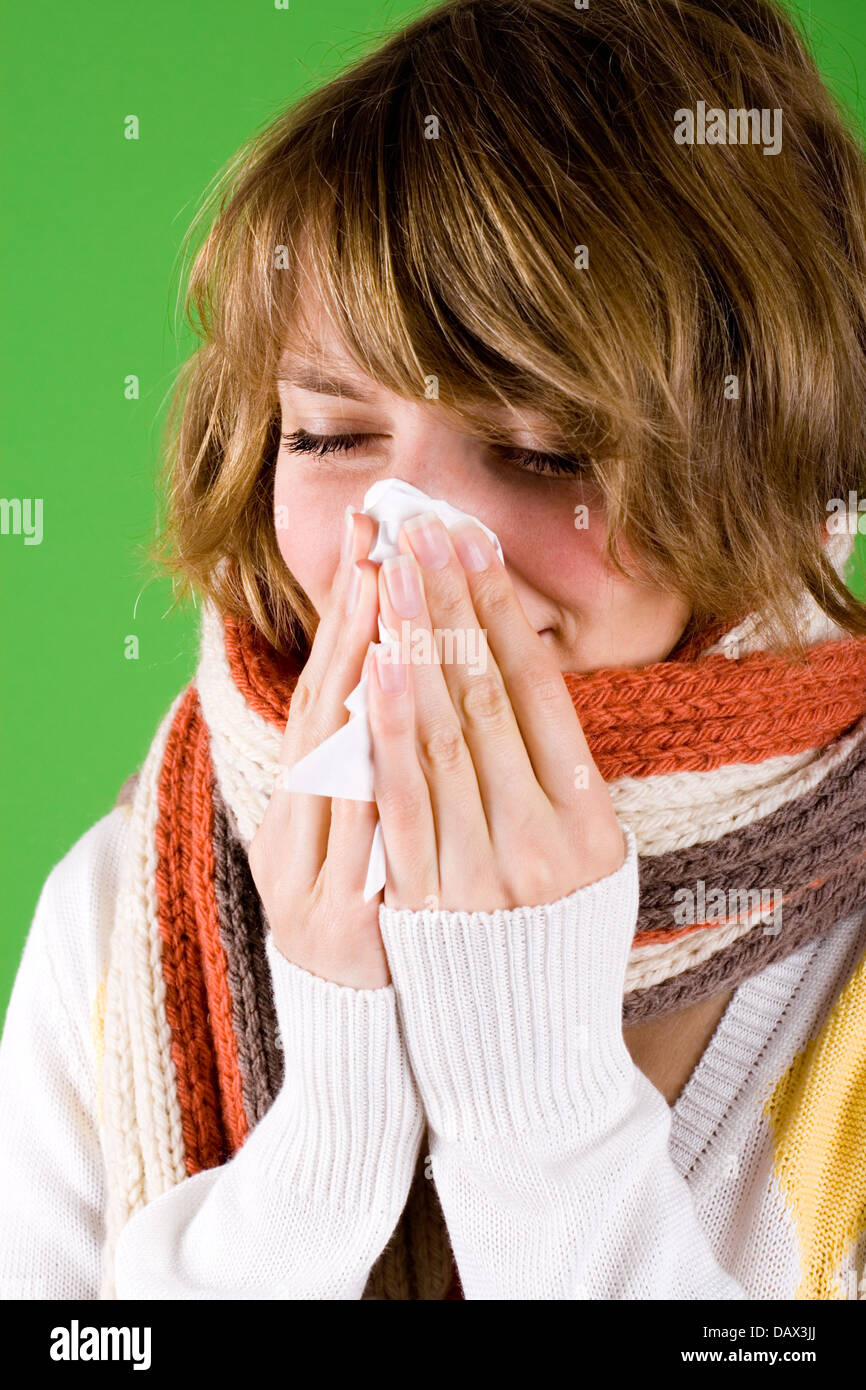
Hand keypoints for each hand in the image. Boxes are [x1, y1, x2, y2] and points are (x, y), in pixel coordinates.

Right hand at [248, 509, 391, 988]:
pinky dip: (365, 760)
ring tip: (385, 585)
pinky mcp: (335, 920)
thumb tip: (402, 679)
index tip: (376, 535)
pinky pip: (355, 826)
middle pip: (325, 702)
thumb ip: (369, 773)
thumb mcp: (362, 849)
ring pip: (330, 752)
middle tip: (381, 529)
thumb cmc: (377, 934)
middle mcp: (294, 829)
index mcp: (302, 807)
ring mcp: (308, 872)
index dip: (350, 610)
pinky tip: (382, 700)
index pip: (329, 687)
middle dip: (357, 612)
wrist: (362, 1055)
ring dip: (362, 664)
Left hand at [366, 513, 624, 911]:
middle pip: (487, 697)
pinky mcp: (425, 900)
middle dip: (450, 606)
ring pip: (443, 736)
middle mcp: (541, 839)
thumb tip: (519, 681)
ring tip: (393, 570)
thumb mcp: (591, 864)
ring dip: (414, 645)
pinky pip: (401, 802)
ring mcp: (482, 870)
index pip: (540, 691)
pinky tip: (374, 668)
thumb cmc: (556, 945)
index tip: (472, 545)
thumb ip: (562, 783)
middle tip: (422, 529)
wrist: (526, 1057)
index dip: (502, 612)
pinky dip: (386, 732)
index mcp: (589, 822)